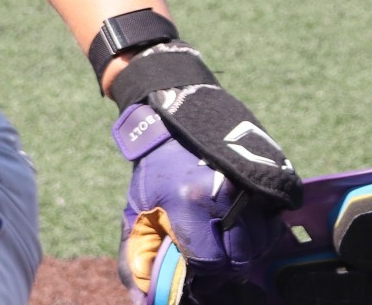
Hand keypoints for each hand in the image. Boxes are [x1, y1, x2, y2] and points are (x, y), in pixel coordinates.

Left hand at [113, 103, 280, 302]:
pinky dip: (261, 231)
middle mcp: (224, 194)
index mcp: (188, 203)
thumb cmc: (152, 172)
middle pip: (240, 256)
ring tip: (222, 236)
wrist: (172, 123)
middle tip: (209, 255)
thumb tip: (142, 299)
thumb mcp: (135, 212)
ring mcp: (251, 185)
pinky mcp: (267, 180)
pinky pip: (274, 222)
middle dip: (225, 264)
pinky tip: (240, 224)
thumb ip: (134, 258)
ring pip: (262, 242)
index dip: (203, 272)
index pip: (210, 261)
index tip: (194, 268)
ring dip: (244, 248)